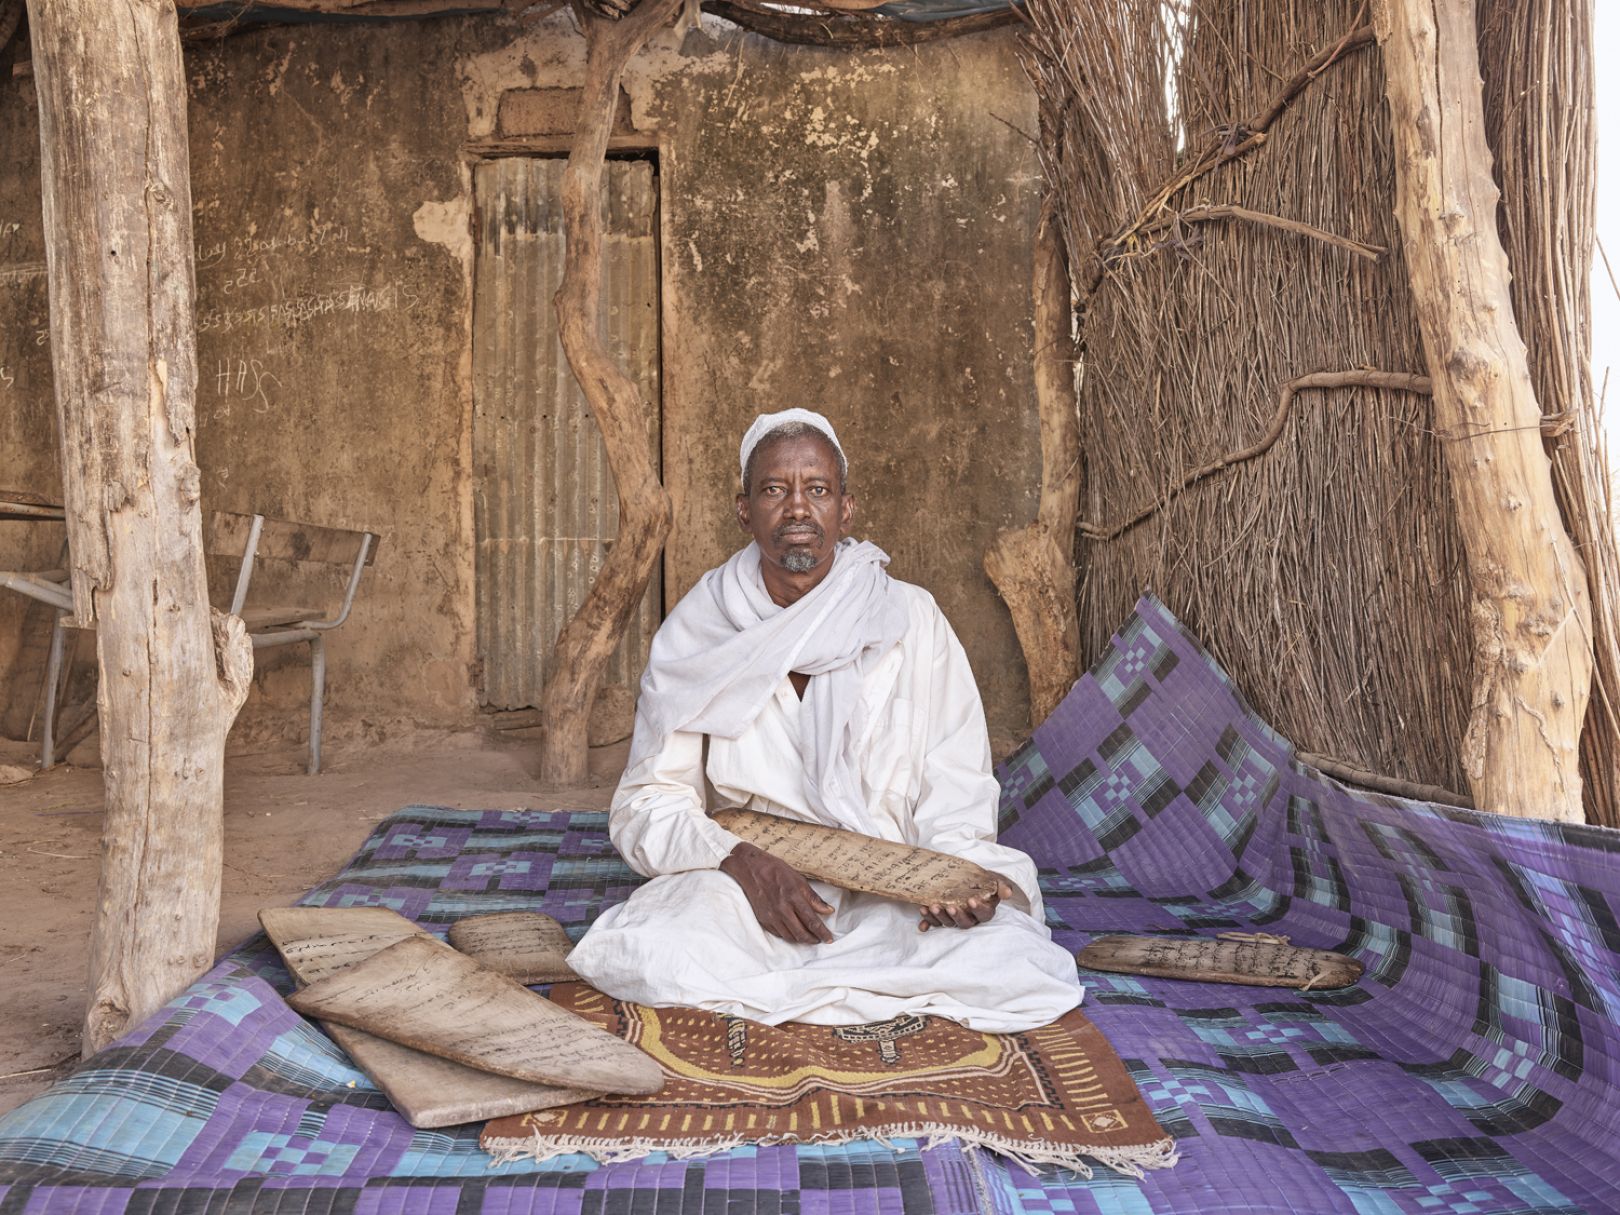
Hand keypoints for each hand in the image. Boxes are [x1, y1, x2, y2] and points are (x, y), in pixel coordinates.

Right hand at [720, 841, 834, 944]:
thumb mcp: (799, 879)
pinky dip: (789, 936)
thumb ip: (813, 898)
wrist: (751, 869)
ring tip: (809, 938)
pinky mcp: (763, 919)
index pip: (812, 921)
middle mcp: (782, 909)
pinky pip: (779, 934)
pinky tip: (794, 932)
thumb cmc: (776, 870)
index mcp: (793, 897)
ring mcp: (771, 916)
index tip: (829, 939)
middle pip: (801, 933)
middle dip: (813, 940)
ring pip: (790, 936)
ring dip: (801, 940)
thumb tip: (828, 911)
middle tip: (820, 940)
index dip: (822, 932)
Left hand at [917, 880, 1014, 931]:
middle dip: (957, 916)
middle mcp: (970, 918)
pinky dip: (927, 921)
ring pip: (948, 923)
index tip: (971, 900)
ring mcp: (954, 918)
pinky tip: (922, 917)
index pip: (984, 915)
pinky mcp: (941, 917)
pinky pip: (934, 923)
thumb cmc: (982, 880)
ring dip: (940, 917)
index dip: (978, 909)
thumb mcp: (993, 879)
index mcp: (984, 911)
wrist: (967, 876)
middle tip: (950, 906)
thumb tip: (1008, 893)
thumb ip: (1001, 886)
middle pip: (964, 923)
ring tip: (932, 906)